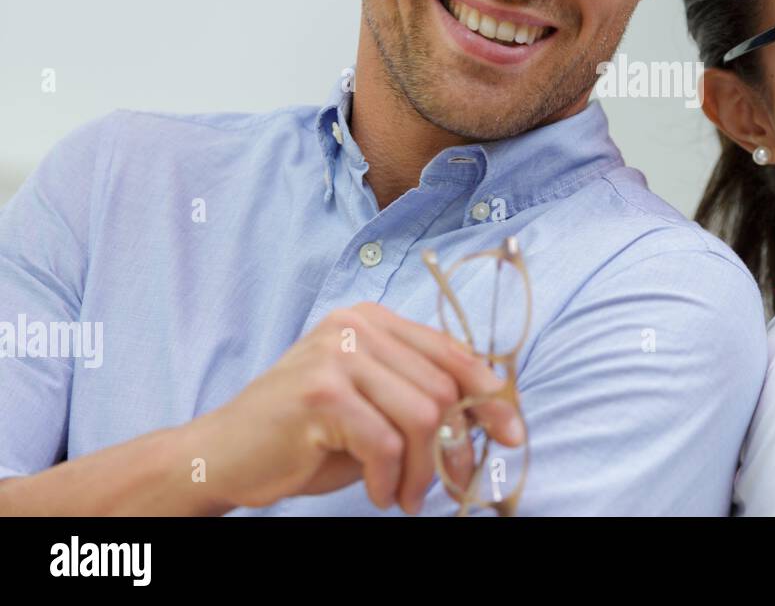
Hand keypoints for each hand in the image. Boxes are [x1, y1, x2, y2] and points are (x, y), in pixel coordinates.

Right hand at [184, 301, 522, 514]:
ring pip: (422, 416)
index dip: (490, 394)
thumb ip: (420, 398)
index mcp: (373, 320)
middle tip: (454, 484)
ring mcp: (336, 354)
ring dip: (424, 470)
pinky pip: (385, 443)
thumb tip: (492, 419)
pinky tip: (380, 493)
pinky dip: (391, 479)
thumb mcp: (372, 407)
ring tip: (410, 495)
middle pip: (443, 386)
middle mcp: (356, 326)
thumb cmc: (304, 437)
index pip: (452, 352)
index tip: (512, 433)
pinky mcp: (319, 394)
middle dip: (458, 446)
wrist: (221, 456)